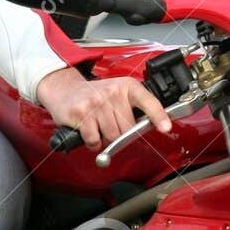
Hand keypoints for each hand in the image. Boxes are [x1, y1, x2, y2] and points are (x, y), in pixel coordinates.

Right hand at [35, 68, 171, 151]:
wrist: (64, 89)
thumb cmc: (94, 95)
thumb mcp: (118, 93)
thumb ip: (134, 108)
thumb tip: (151, 127)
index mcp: (126, 86)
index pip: (147, 101)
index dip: (158, 115)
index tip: (166, 128)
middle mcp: (112, 92)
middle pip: (129, 128)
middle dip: (121, 133)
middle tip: (111, 125)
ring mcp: (96, 103)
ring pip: (112, 136)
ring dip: (106, 138)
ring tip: (99, 126)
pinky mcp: (81, 114)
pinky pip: (95, 140)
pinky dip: (93, 142)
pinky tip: (89, 131)